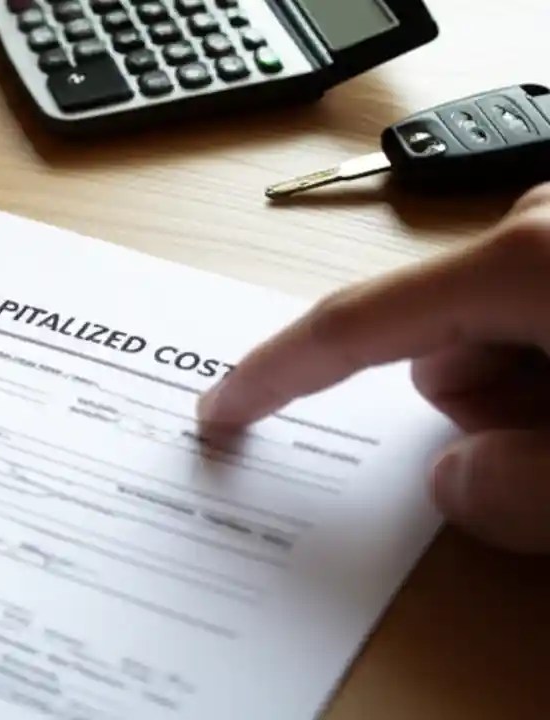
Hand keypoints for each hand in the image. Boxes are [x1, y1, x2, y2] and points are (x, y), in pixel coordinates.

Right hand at [197, 183, 549, 552]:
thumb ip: (514, 492)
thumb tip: (452, 482)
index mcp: (522, 263)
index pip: (353, 328)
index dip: (274, 373)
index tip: (218, 409)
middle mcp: (538, 225)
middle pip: (437, 346)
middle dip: (479, 411)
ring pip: (493, 335)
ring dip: (528, 394)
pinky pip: (533, 311)